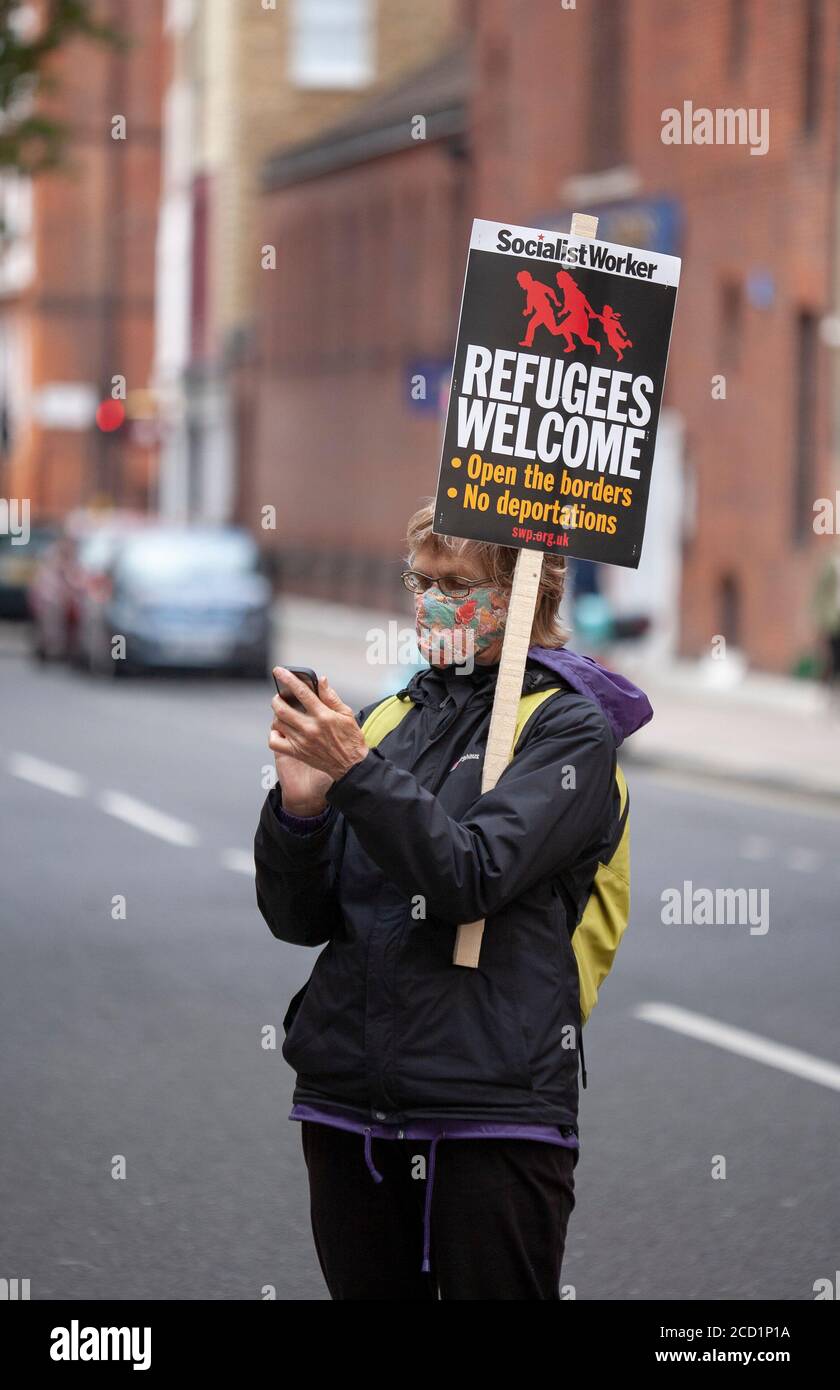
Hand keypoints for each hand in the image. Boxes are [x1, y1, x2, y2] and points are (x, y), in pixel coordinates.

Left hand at [269, 667, 368, 805]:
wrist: (351, 766)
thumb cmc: (351, 739)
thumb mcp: (346, 714)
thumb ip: (331, 697)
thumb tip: (321, 680)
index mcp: (323, 716)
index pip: (301, 692)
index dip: (288, 679)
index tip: (279, 671)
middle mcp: (310, 728)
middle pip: (282, 708)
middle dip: (277, 698)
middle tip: (280, 696)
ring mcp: (301, 741)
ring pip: (278, 722)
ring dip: (277, 714)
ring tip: (283, 712)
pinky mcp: (297, 753)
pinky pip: (275, 742)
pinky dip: (274, 734)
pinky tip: (281, 730)